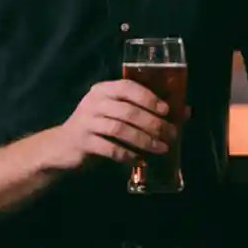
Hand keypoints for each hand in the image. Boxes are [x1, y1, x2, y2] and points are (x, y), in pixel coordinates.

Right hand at [48, 80, 177, 169]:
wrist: (61, 147)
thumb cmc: (97, 128)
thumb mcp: (117, 115)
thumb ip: (145, 111)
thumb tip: (185, 112)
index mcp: (103, 90)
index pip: (127, 87)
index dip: (148, 97)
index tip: (166, 110)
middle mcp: (93, 102)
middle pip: (127, 110)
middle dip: (153, 123)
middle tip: (170, 134)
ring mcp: (86, 122)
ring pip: (120, 129)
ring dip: (144, 140)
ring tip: (161, 149)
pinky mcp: (83, 142)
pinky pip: (110, 148)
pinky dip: (128, 155)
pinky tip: (140, 160)